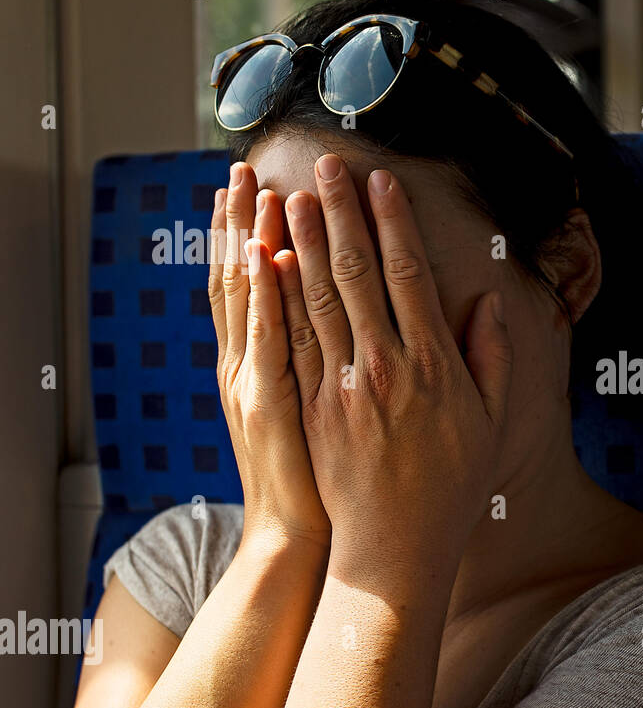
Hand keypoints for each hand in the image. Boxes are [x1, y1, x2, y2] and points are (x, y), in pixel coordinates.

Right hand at [209, 163, 330, 551]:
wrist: (315, 539)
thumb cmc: (332, 478)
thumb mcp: (316, 414)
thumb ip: (320, 361)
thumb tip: (330, 315)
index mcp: (273, 362)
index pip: (264, 284)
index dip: (263, 236)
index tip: (268, 185)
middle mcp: (257, 366)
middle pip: (249, 279)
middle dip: (248, 223)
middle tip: (244, 167)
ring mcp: (261, 384)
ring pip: (253, 301)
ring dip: (252, 242)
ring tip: (253, 190)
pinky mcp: (274, 407)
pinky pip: (270, 344)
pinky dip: (265, 302)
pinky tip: (266, 261)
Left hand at [277, 155, 512, 572]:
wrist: (396, 547)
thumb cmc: (453, 486)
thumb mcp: (492, 423)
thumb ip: (494, 358)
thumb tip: (489, 302)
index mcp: (435, 366)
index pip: (409, 276)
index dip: (393, 223)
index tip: (381, 181)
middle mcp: (385, 366)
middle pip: (357, 274)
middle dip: (341, 214)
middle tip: (326, 164)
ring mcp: (342, 386)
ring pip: (317, 299)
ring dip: (304, 241)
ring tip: (292, 195)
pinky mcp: (312, 407)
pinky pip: (293, 340)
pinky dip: (280, 297)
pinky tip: (270, 262)